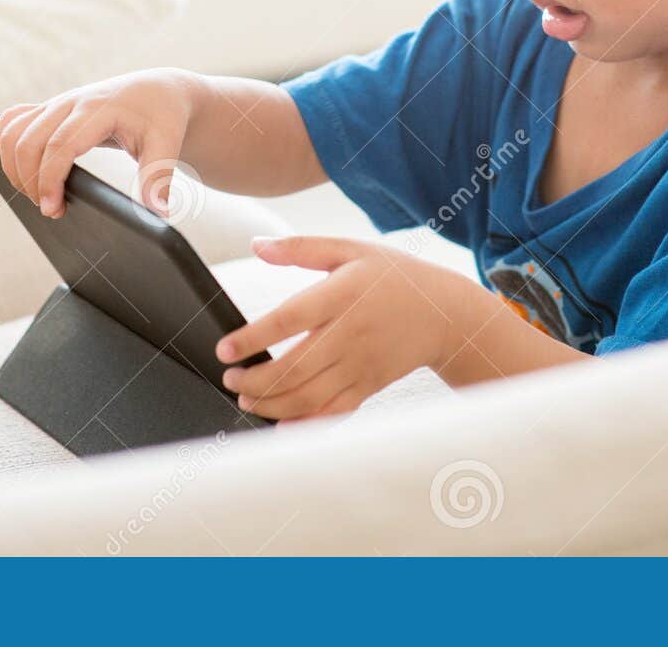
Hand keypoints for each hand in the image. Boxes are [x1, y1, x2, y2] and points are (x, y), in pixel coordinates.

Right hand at [0, 69, 198, 216]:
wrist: (156, 92)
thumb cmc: (162, 116)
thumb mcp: (168, 144)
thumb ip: (159, 176)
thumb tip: (158, 212)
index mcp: (98, 110)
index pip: (60, 146)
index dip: (49, 180)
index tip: (52, 209)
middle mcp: (70, 102)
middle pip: (28, 141)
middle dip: (28, 180)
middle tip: (50, 209)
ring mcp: (56, 103)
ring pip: (12, 131)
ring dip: (13, 166)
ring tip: (37, 194)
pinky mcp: (49, 108)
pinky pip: (12, 121)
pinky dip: (6, 145)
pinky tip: (21, 169)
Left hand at [215, 235, 473, 421]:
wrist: (444, 313)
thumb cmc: (393, 277)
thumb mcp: (350, 250)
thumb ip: (301, 247)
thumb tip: (257, 244)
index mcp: (342, 294)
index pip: (288, 319)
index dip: (252, 338)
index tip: (224, 350)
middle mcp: (351, 333)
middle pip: (295, 368)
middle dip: (255, 382)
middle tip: (231, 380)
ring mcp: (361, 364)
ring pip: (310, 396)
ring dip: (272, 404)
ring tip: (247, 400)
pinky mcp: (370, 386)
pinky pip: (334, 412)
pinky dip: (305, 423)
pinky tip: (280, 423)